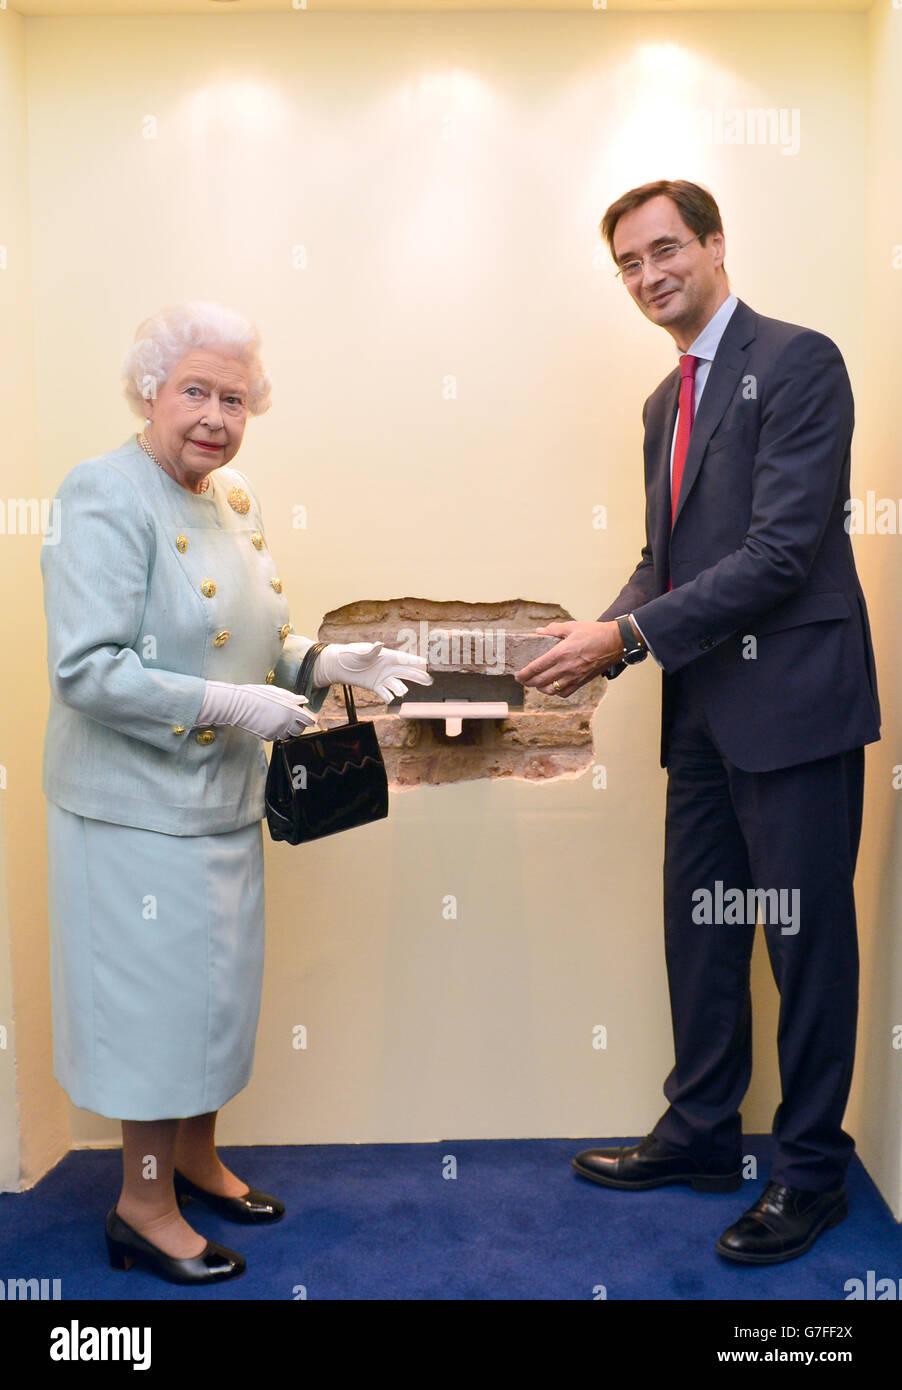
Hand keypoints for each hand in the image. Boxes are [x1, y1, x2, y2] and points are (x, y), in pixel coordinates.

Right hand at [197, 681, 316, 740]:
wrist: (237, 705)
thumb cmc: (255, 695)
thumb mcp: (275, 691)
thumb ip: (291, 697)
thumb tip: (303, 700)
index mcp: (289, 710)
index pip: (307, 720)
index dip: (309, 720)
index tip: (310, 719)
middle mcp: (285, 723)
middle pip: (299, 730)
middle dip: (299, 725)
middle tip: (294, 719)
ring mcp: (276, 731)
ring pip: (288, 736)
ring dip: (288, 730)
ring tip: (280, 720)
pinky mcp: (267, 736)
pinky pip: (277, 738)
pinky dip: (277, 733)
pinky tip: (271, 724)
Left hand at [313, 642, 433, 701]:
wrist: (339, 665)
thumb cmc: (350, 654)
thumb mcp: (360, 651)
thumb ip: (371, 650)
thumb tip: (379, 644)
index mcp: (387, 656)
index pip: (404, 659)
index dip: (415, 662)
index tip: (427, 664)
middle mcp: (387, 667)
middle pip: (406, 672)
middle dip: (418, 676)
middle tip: (429, 680)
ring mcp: (382, 677)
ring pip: (396, 684)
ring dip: (400, 688)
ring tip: (402, 691)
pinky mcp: (376, 686)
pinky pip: (385, 693)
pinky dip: (388, 696)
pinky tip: (390, 699)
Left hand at [514, 621, 624, 696]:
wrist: (616, 642)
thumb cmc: (595, 633)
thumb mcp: (573, 626)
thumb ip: (554, 630)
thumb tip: (540, 631)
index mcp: (561, 653)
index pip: (537, 667)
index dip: (524, 674)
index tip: (517, 676)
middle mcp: (566, 667)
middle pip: (540, 681)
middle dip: (528, 682)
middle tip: (523, 681)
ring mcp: (575, 677)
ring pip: (552, 690)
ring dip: (541, 689)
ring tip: (537, 684)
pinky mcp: (583, 681)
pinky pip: (566, 692)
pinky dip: (557, 692)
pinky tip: (554, 687)